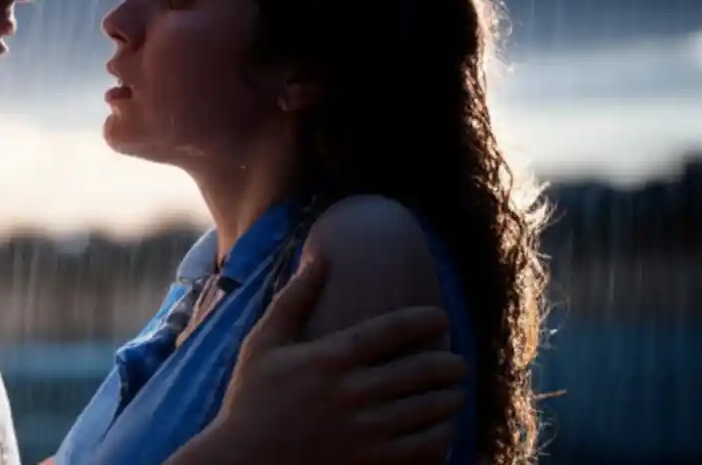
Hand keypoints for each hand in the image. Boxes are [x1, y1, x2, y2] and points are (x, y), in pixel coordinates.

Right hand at [177, 257, 467, 463]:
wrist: (242, 464)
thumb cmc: (250, 400)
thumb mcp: (263, 343)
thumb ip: (293, 299)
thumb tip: (318, 257)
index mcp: (330, 358)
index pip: (393, 329)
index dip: (425, 320)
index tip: (440, 319)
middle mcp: (353, 392)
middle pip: (422, 370)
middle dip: (450, 364)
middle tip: (458, 363)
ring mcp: (366, 431)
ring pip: (430, 410)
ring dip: (450, 399)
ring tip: (454, 394)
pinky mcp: (372, 462)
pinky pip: (424, 447)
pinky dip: (441, 436)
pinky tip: (442, 430)